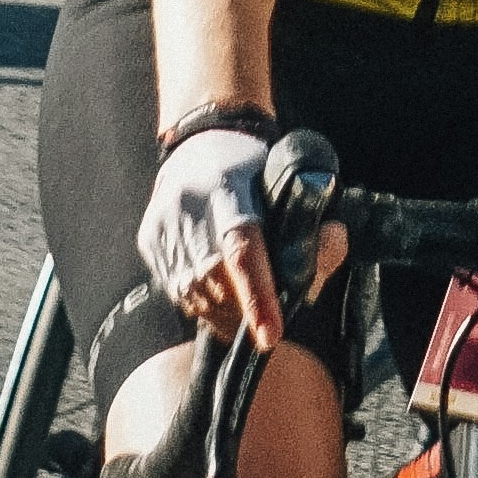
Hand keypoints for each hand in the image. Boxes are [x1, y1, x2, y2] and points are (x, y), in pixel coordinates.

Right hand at [138, 125, 296, 340]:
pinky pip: (176, 290)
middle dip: (244, 315)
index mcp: (228, 188)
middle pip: (216, 281)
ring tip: (243, 308)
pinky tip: (218, 289)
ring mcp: (163, 224)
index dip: (258, 296)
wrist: (200, 142)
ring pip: (194, 294)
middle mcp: (188, 206)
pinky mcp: (149, 239)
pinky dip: (202, 301)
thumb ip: (309, 222)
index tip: (271, 336)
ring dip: (222, 313)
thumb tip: (329, 246)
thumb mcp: (285, 182)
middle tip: (266, 326)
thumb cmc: (253, 168)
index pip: (243, 249)